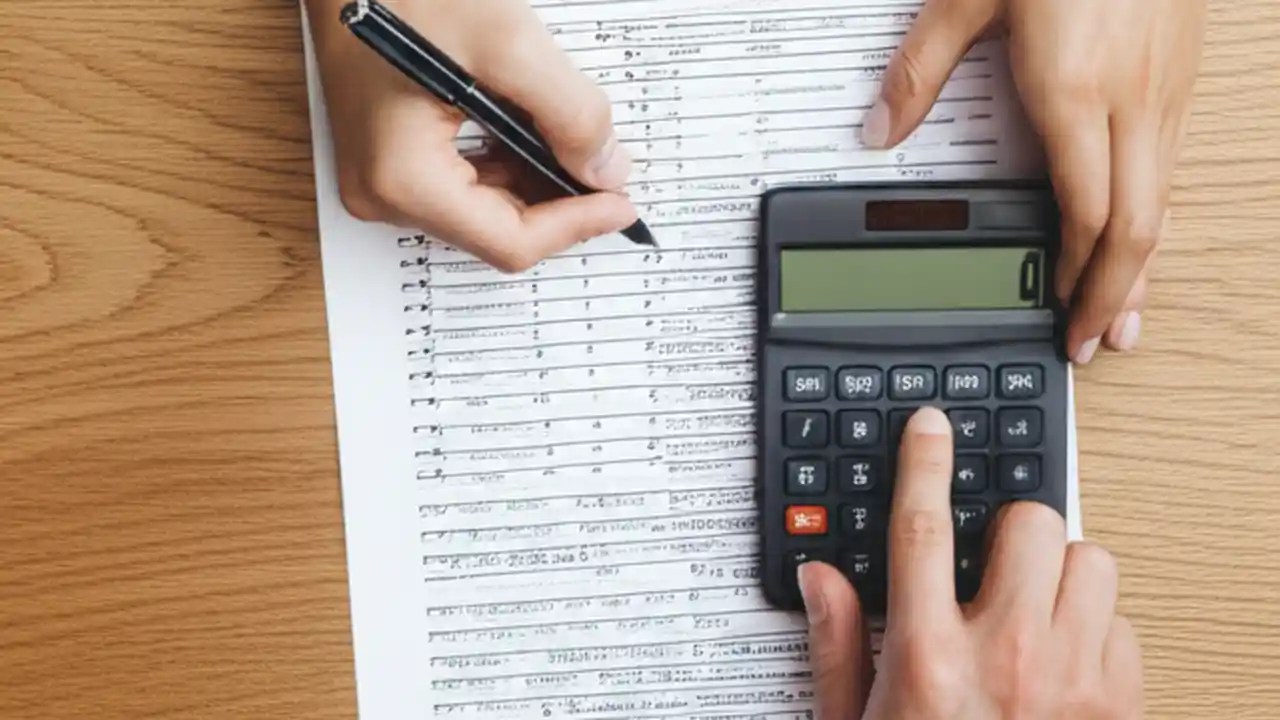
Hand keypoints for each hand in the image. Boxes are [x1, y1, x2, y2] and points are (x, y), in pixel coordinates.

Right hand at [304, 0, 636, 271]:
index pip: (510, 242)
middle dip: (559, 203)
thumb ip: (570, 114)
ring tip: (574, 143)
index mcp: (404, 180)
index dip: (575, 225)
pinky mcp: (389, 161)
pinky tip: (532, 131)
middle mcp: (384, 195)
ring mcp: (381, 181)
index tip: (620, 202)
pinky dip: (508, 164)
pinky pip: (463, 184)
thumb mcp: (508, 44)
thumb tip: (607, 171)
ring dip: (536, 182)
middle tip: (607, 170)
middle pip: (497, 232)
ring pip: (485, 210)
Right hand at [797, 407, 1141, 718]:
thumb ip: (836, 644)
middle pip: (1028, 524)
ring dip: (1062, 572)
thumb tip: (822, 578)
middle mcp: (1006, 660)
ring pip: (1092, 561)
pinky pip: (1125, 621)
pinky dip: (1099, 625)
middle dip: (1011, 525)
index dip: (923, 463)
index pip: (921, 529)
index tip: (930, 426)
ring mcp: (1072, 682)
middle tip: (993, 558)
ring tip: (1033, 606)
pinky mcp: (1121, 706)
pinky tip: (1065, 656)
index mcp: (927, 659)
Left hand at [860, 0, 1207, 362]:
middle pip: (1138, 227)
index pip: (1085, 216)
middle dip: (1115, 294)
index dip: (1075, 280)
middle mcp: (1133, 101)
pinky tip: (1143, 233)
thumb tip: (877, 129)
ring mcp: (1167, 89)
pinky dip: (1157, 215)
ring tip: (1126, 312)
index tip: (1059, 317)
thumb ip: (918, 70)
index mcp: (1076, 91)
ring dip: (1145, 265)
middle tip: (1095, 340)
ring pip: (1166, 201)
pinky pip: (1173, 167)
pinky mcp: (1182, 74)